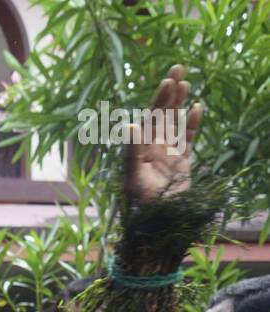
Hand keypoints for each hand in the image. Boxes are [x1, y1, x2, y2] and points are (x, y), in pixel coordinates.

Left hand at [123, 65, 200, 202]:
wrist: (159, 226)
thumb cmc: (142, 205)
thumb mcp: (135, 178)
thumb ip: (132, 152)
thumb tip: (130, 124)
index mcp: (140, 149)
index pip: (150, 118)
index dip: (158, 99)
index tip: (168, 81)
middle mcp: (152, 149)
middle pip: (162, 115)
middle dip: (169, 93)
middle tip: (178, 68)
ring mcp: (167, 155)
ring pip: (175, 123)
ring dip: (179, 104)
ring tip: (186, 82)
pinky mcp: (182, 165)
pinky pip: (188, 140)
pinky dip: (193, 125)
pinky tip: (198, 108)